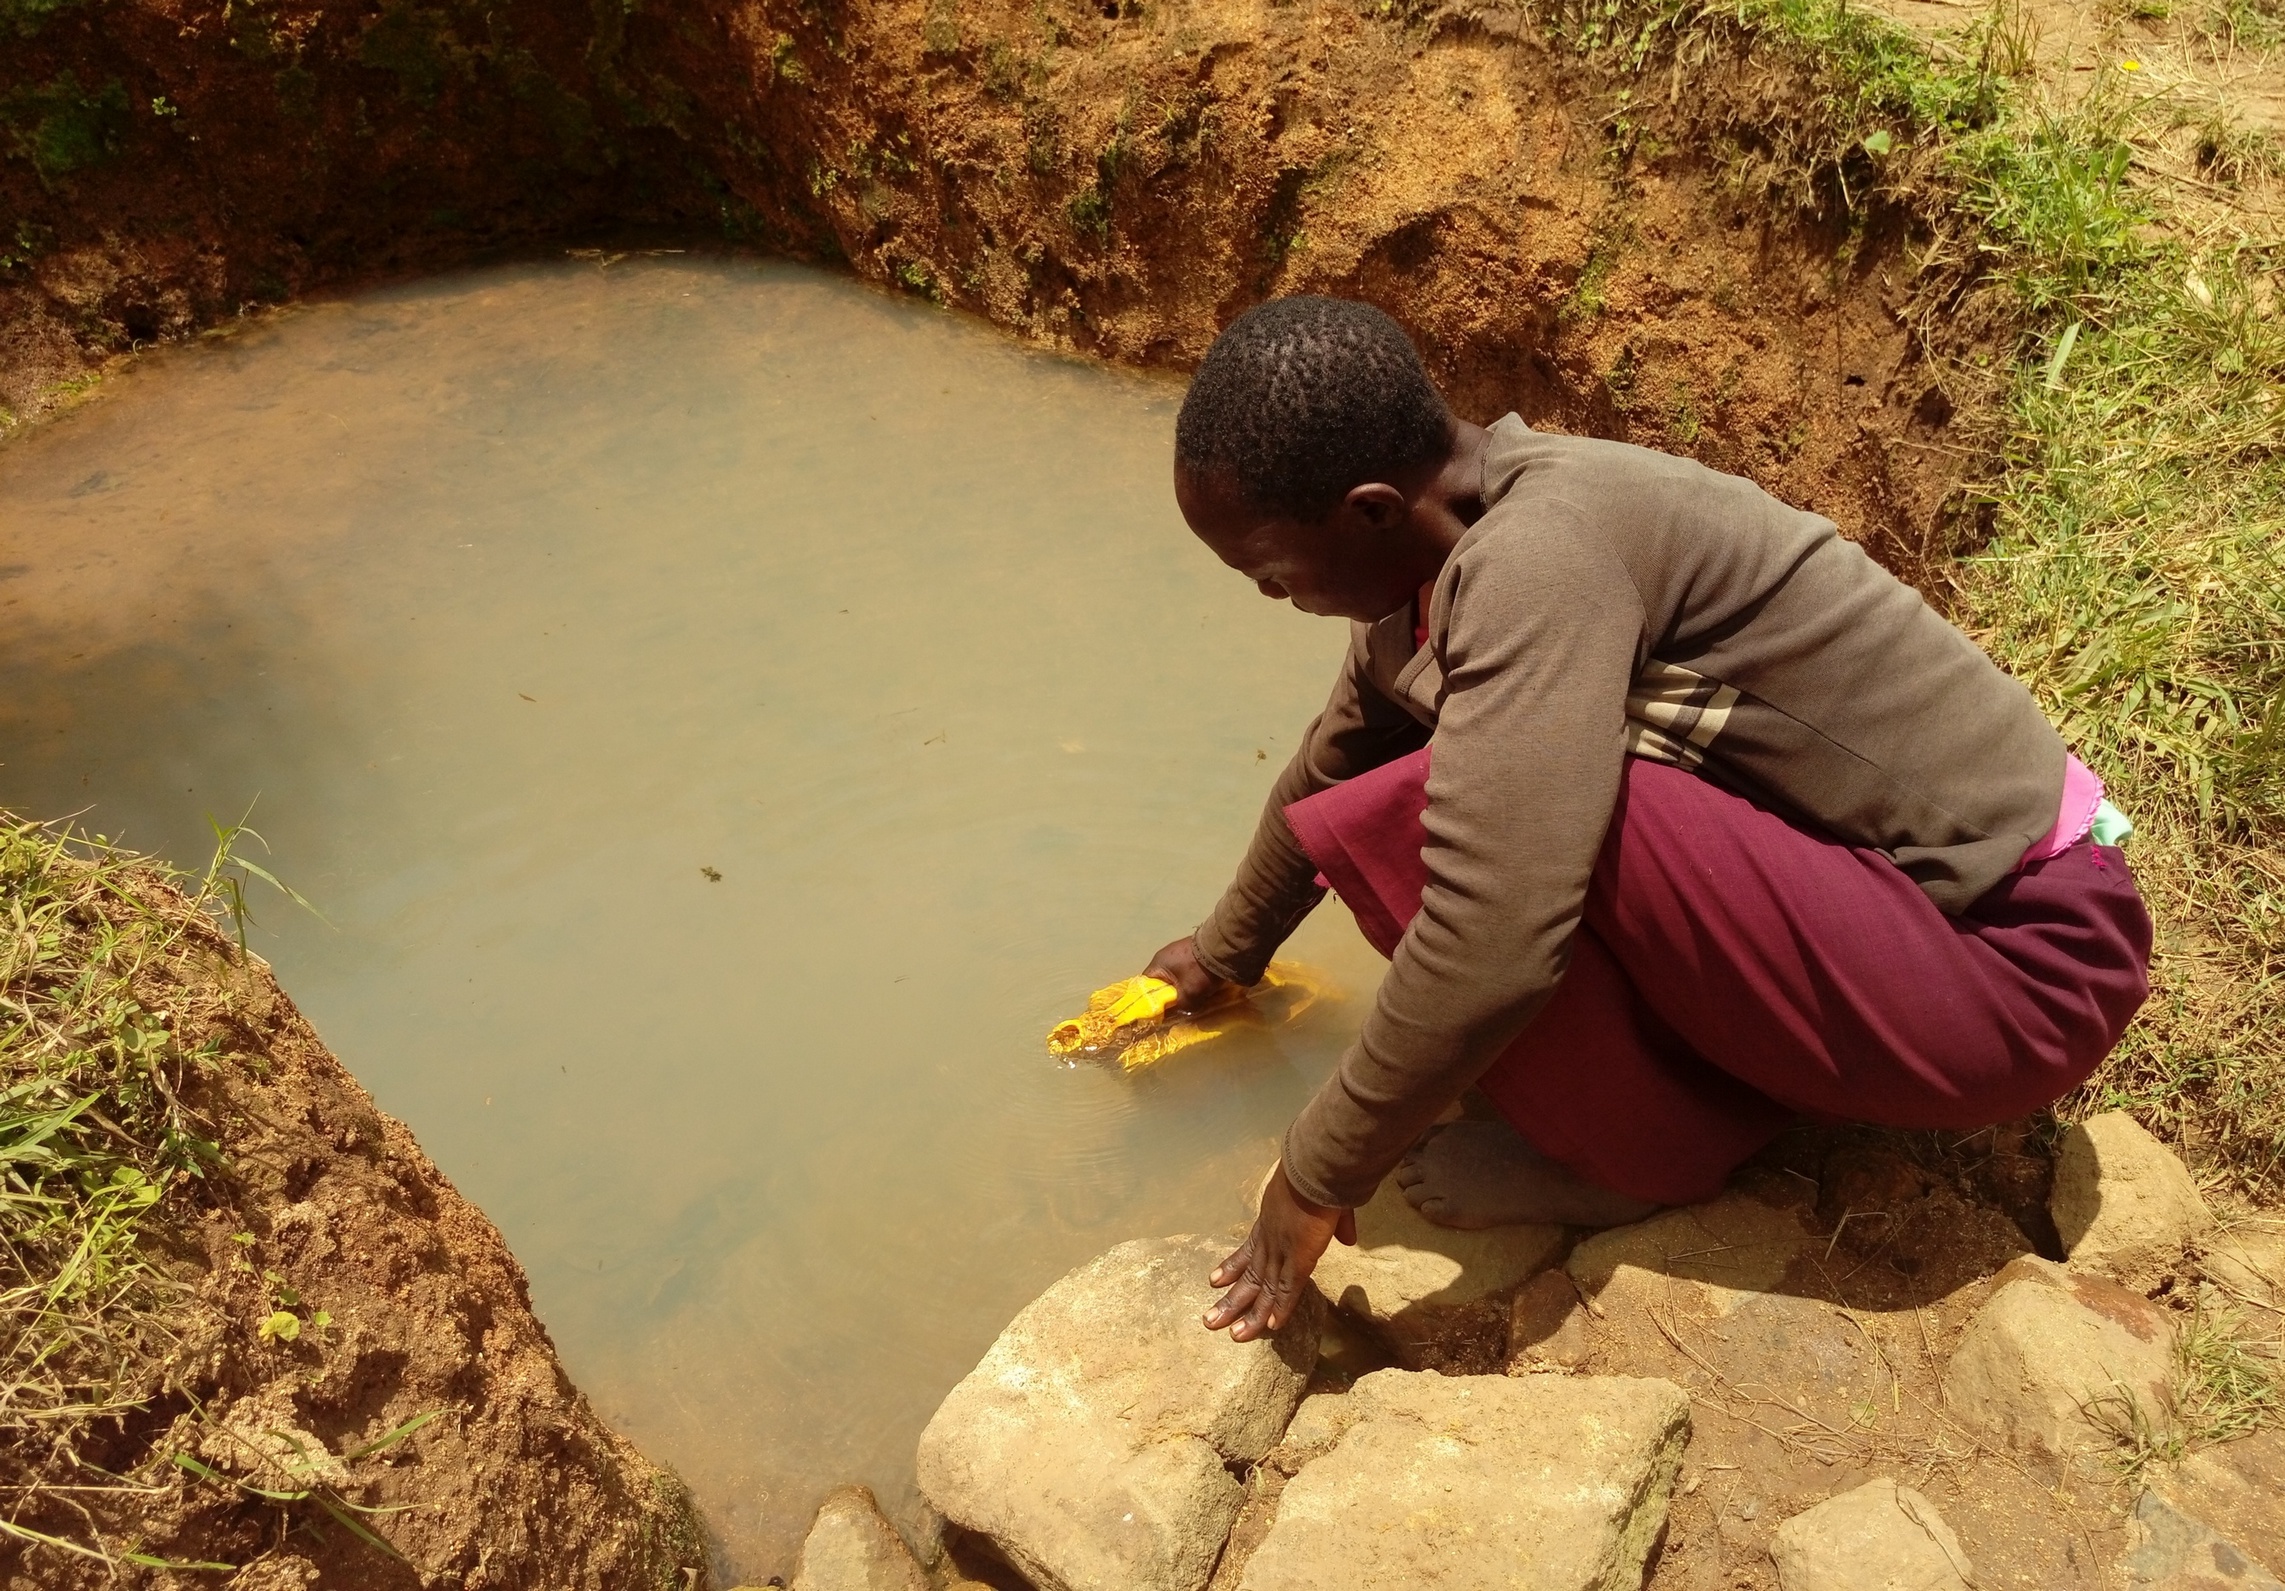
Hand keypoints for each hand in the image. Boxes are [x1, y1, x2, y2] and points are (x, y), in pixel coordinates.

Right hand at [1144, 935, 1238, 1014]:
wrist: (1223, 949)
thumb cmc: (1199, 971)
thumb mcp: (1189, 994)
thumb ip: (1181, 1006)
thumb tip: (1181, 1010)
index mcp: (1158, 963)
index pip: (1146, 984)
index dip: (1151, 998)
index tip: (1159, 1009)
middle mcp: (1165, 954)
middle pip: (1162, 979)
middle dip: (1169, 992)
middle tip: (1177, 1004)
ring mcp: (1179, 949)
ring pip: (1175, 974)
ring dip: (1182, 984)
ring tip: (1191, 994)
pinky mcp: (1191, 949)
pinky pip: (1186, 967)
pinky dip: (1191, 976)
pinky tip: (1200, 983)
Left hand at [1203, 1164, 1356, 1340]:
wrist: (1318, 1166)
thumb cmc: (1320, 1175)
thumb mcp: (1322, 1195)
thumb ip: (1337, 1221)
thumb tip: (1347, 1239)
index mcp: (1271, 1221)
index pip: (1248, 1250)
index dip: (1232, 1268)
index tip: (1214, 1282)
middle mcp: (1271, 1238)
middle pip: (1249, 1275)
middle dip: (1231, 1300)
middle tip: (1209, 1320)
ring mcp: (1283, 1249)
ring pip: (1263, 1288)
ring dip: (1247, 1313)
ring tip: (1229, 1334)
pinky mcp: (1300, 1257)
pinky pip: (1289, 1289)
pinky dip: (1280, 1308)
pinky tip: (1270, 1328)